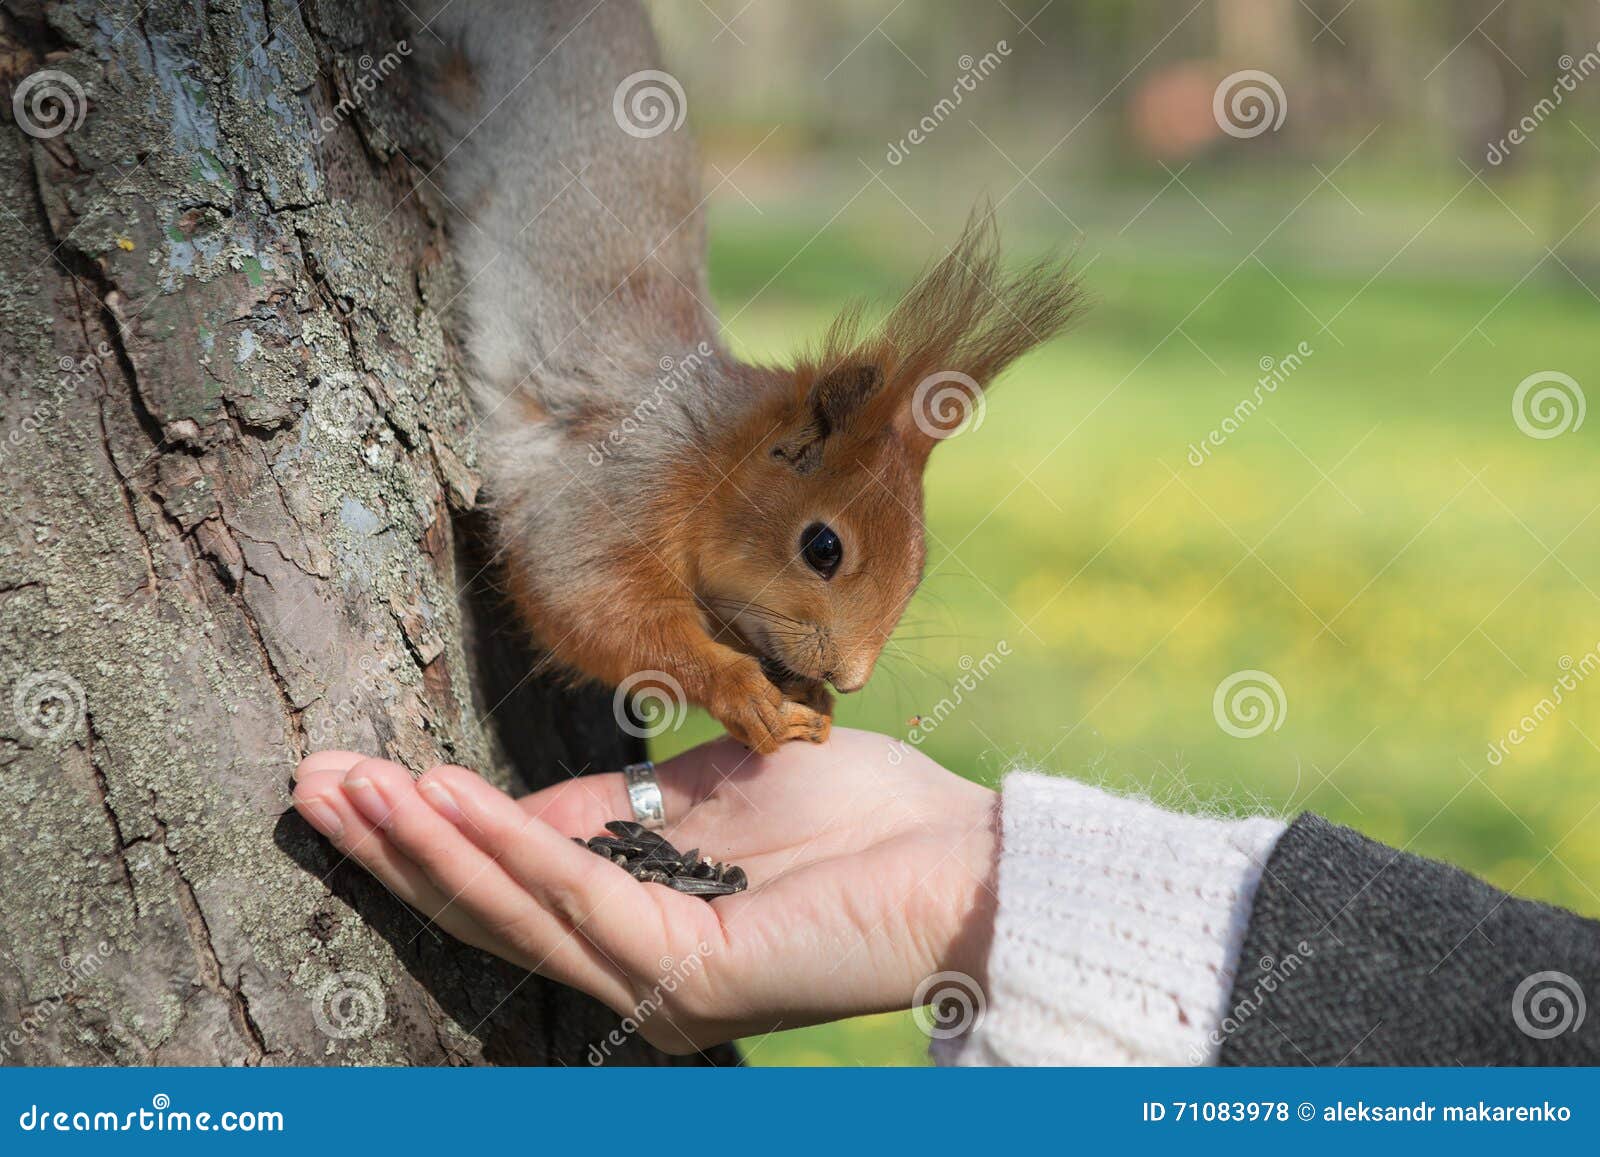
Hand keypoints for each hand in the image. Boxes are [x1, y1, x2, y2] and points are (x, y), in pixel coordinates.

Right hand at [290, 728, 996, 1053]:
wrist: (961, 858)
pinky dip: (503, 843)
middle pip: (484, 904)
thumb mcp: (713, 787)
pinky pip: (576, 896)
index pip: (509, 876)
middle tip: (310, 782)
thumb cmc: (859, 817)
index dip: (428, 825)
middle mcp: (632, 961)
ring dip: (425, 841)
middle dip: (393, 840)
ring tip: (352, 787)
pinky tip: (443, 797)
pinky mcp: (687, 969)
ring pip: (510, 905)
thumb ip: (617, 805)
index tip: (356, 769)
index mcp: (640, 916)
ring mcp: (655, 974)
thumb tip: (511, 803)